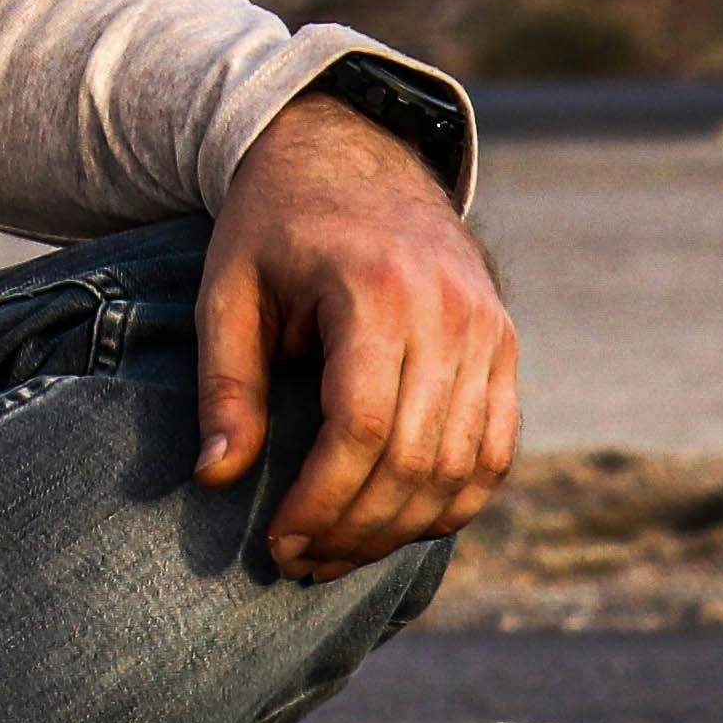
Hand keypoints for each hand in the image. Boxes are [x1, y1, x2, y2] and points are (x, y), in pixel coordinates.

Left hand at [197, 89, 520, 580]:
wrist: (351, 160)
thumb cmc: (274, 229)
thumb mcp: (228, 291)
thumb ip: (226, 385)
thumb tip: (215, 480)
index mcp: (377, 292)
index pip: (364, 428)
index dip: (324, 500)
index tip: (280, 542)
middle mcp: (451, 314)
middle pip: (418, 459)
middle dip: (358, 527)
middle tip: (300, 562)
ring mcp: (490, 332)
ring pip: (464, 467)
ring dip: (403, 528)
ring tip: (338, 554)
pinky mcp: (506, 347)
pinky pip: (496, 450)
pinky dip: (454, 500)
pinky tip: (397, 526)